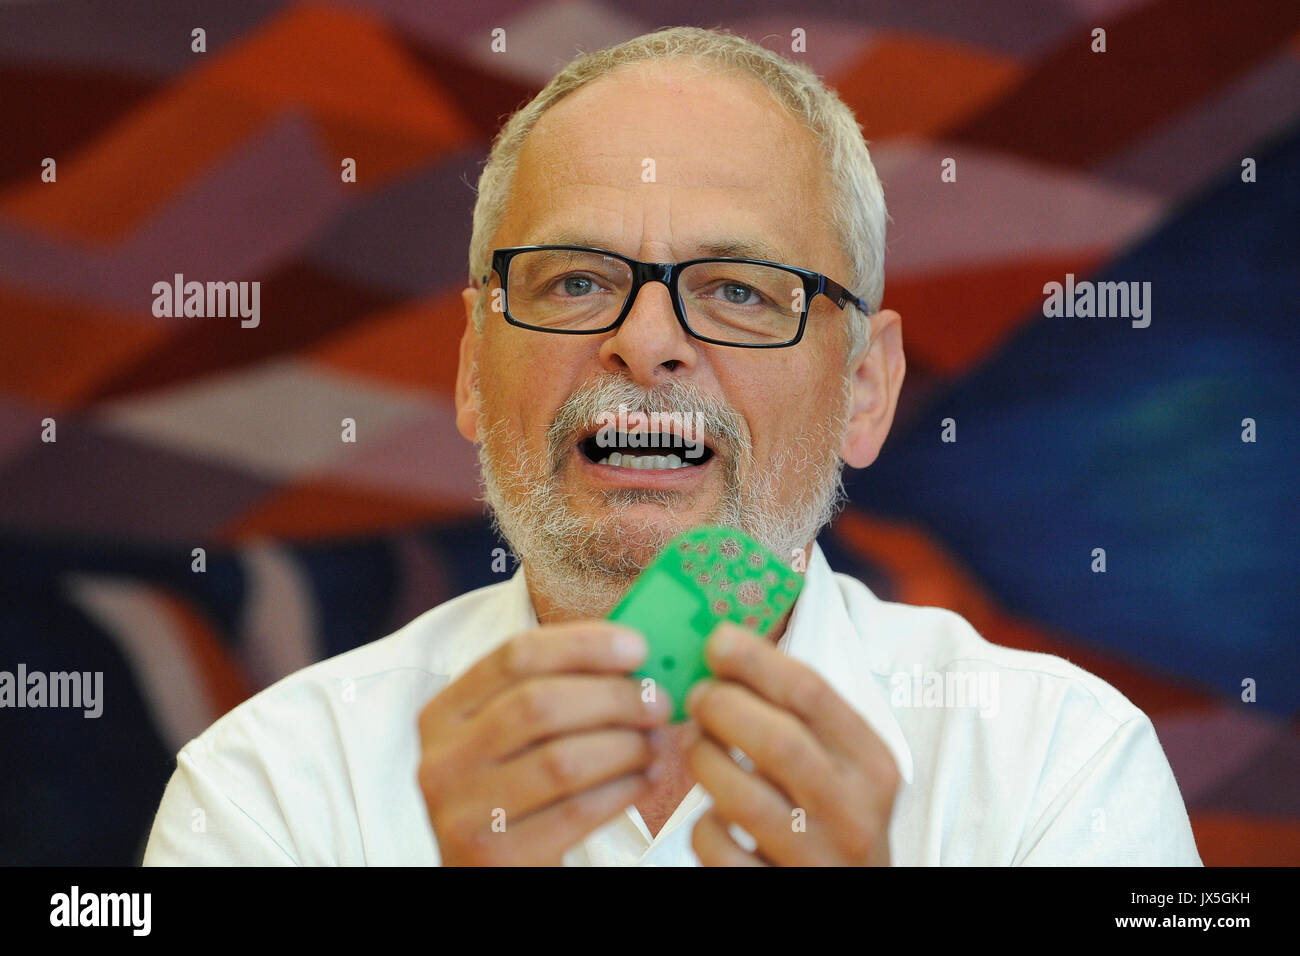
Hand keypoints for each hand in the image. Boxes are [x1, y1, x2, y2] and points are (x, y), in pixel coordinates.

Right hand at [417, 622, 672, 864]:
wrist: (487, 873)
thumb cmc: (517, 790)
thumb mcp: (512, 736)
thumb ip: (557, 689)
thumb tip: (635, 654)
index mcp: (443, 712)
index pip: (514, 655)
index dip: (582, 644)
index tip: (637, 647)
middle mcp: (442, 759)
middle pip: (539, 704)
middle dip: (613, 697)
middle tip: (660, 701)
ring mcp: (463, 811)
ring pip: (562, 760)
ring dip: (625, 745)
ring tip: (655, 743)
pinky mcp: (495, 856)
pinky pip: (576, 811)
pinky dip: (623, 789)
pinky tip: (645, 778)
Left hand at [683, 622, 898, 865]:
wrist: (853, 892)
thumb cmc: (834, 815)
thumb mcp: (841, 763)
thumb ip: (798, 714)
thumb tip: (727, 648)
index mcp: (871, 763)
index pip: (812, 694)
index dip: (757, 660)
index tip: (717, 640)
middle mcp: (852, 811)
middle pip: (778, 741)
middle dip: (723, 707)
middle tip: (697, 696)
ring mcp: (816, 857)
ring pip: (741, 798)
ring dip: (704, 759)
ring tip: (696, 745)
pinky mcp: (775, 888)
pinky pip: (719, 848)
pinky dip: (702, 826)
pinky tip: (712, 815)